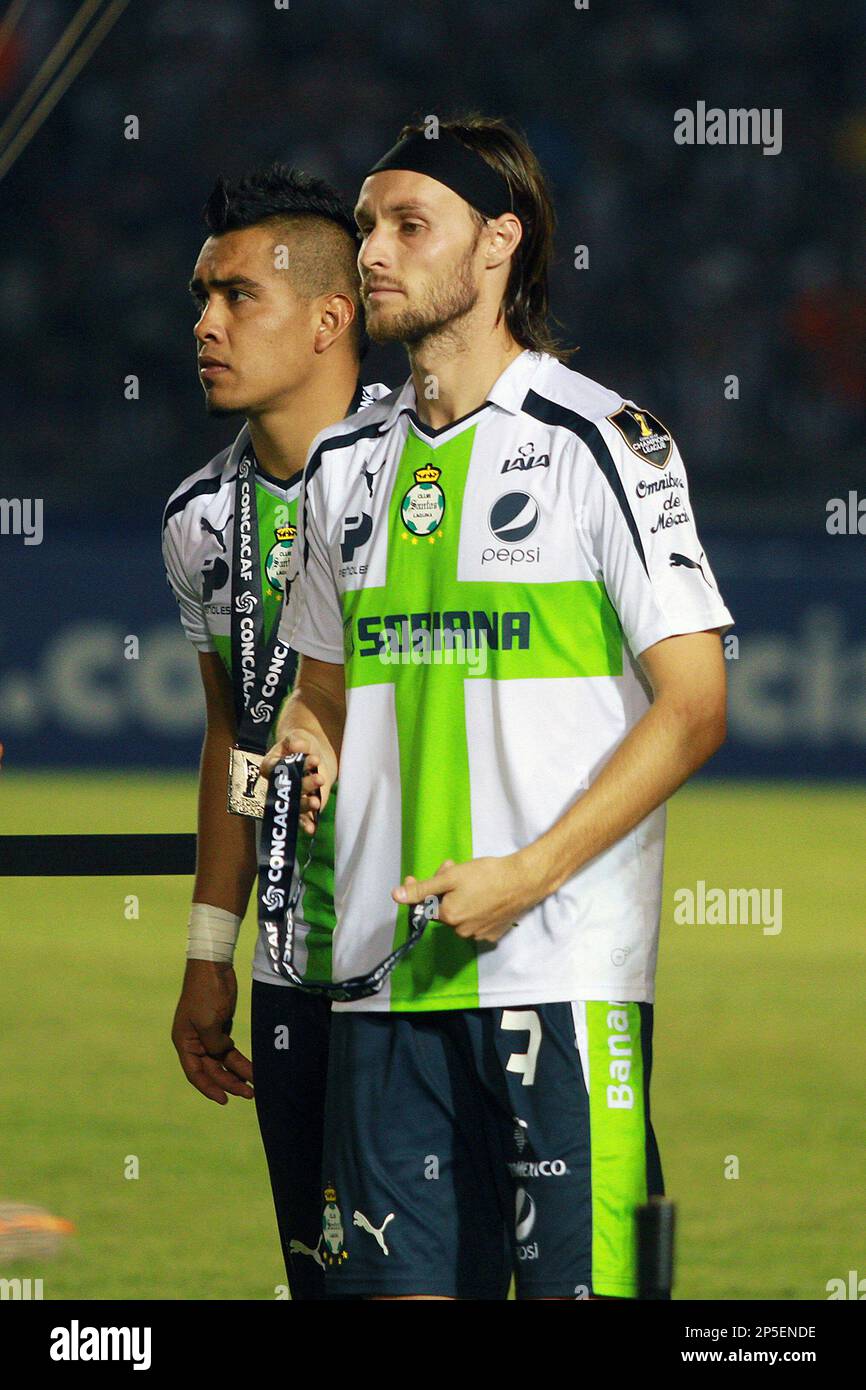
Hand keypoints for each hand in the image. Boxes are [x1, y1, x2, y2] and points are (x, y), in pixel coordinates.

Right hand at [171, 960, 253, 1104]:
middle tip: (249, 1093)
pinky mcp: (221, 1027)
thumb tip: (224, 1054)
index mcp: (184, 1042)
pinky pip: (229, 1050)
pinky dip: (239, 1060)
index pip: (195, 1073)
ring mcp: (208, 1035)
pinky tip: (251, 1069)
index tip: (224, 1100)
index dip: (209, 1088)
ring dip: (237, 1073)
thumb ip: (215, 1045)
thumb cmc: (205, 993)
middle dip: (229, 1082)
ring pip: (222, 1061)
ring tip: (254, 1087)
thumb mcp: (209, 1022)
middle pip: (211, 1070)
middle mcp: (194, 1042)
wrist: (214, 966)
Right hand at [261, 728, 332, 834]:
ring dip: (304, 805)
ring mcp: (288, 797)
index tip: (313, 758)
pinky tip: (311, 828)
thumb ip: (297, 741)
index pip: (275, 767)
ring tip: (315, 802)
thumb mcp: (298, 737)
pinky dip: (305, 824)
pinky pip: (300, 818)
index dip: (290, 766)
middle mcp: (277, 784)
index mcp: (271, 765)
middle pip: (286, 788)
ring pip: (293, 804)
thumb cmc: (301, 744)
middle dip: (303, 785)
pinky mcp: (301, 806)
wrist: (313, 754)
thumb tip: (297, 746)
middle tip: (318, 778)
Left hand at [392, 855, 530, 942]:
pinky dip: (476, 908)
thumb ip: (423, 889)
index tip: (418, 876)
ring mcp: (480, 935)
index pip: (426, 906)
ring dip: (460, 898)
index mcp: (449, 918)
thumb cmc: (486, 875)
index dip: (422, 889)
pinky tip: (485, 894)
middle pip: (445, 910)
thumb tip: (395, 896)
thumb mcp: (450, 877)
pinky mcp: (494, 934)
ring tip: (472, 880)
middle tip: (453, 868)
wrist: (524, 880)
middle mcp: (462, 931)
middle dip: (444, 890)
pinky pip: (477, 922)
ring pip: (461, 915)